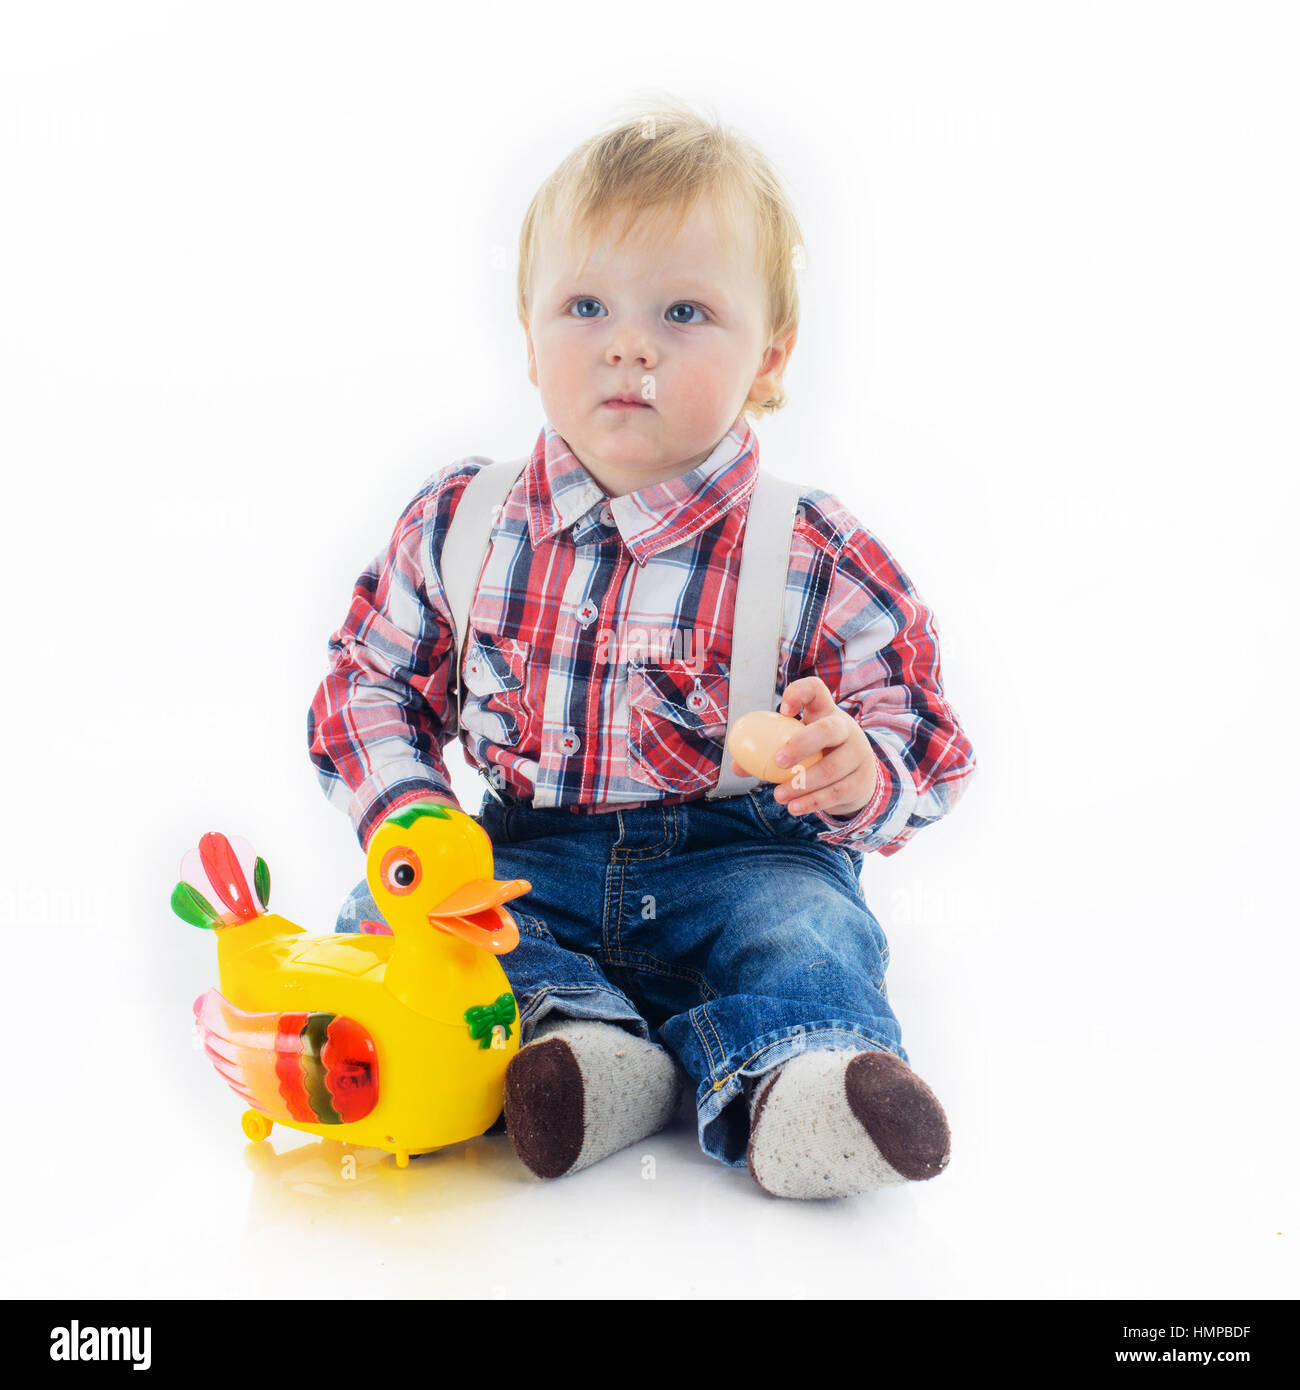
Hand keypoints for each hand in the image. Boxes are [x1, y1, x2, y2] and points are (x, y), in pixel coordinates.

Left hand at [734, 677, 878, 818]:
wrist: (856, 779)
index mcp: (825, 712)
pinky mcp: (862, 781)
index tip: (783, 710)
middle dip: (802, 744)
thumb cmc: (817, 755)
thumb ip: (768, 751)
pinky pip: (836, 793)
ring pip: (831, 768)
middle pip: (827, 729)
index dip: (799, 694)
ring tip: (778, 796)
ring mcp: (858, 755)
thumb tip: (738, 765)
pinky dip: (813, 802)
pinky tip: (795, 807)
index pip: (815, 690)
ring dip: (802, 784)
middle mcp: (845, 729)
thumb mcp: (797, 745)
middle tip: (778, 762)